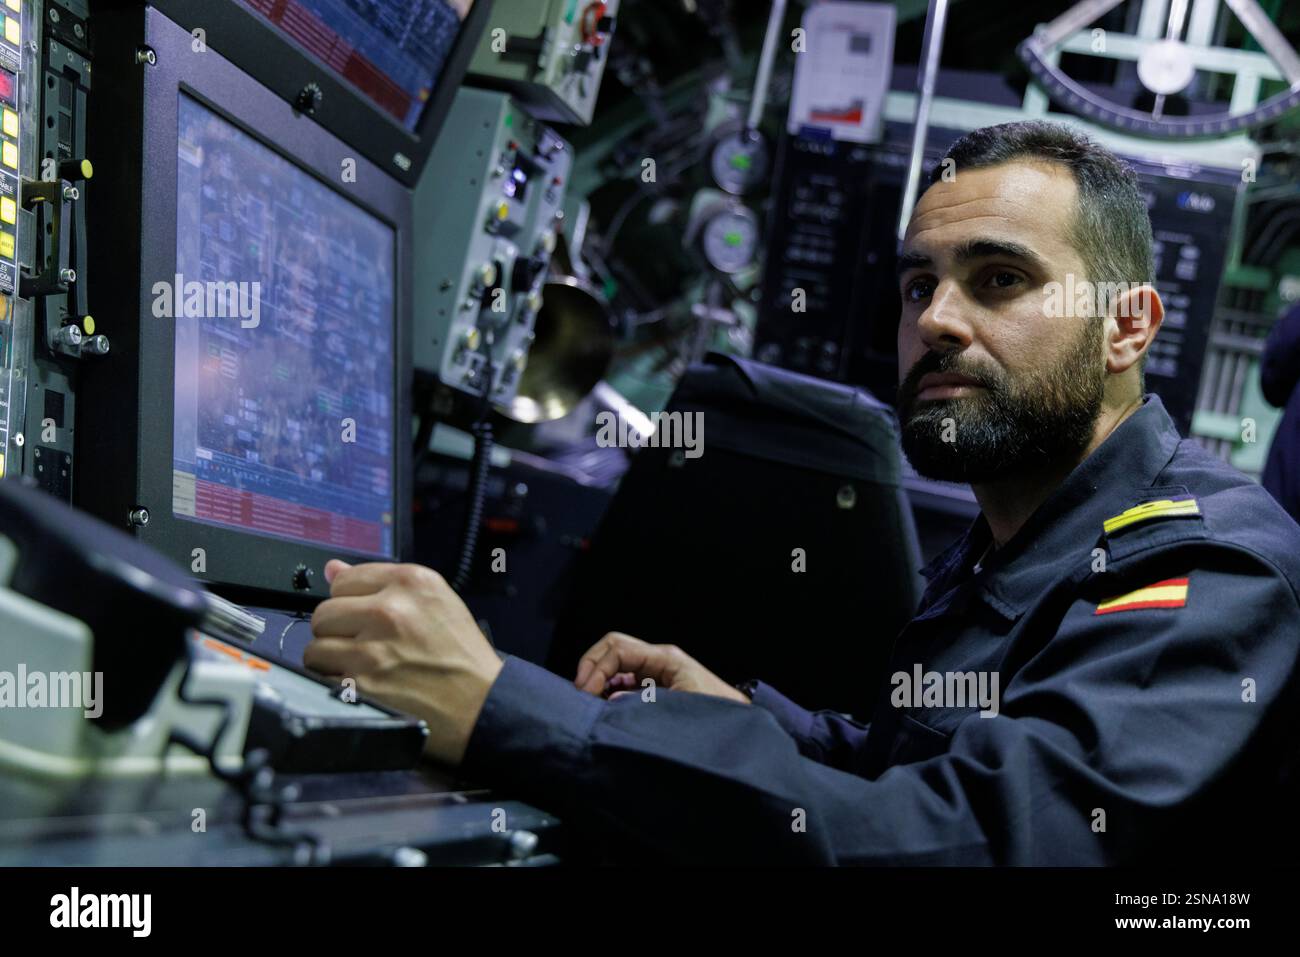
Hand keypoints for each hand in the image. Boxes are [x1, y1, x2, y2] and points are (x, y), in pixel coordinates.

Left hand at [303, 559, 503, 765]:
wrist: (482, 705)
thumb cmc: (463, 657)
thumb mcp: (436, 603)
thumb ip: (382, 584)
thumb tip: (332, 570)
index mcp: (411, 583)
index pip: (343, 579)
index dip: (351, 602)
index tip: (362, 617)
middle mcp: (389, 611)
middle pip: (324, 613)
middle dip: (338, 632)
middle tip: (364, 646)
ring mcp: (372, 650)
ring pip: (315, 648)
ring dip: (333, 662)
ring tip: (364, 669)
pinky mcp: (360, 686)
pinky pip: (320, 679)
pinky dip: (335, 687)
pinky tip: (363, 687)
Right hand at [574, 632, 747, 703]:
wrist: (737, 722)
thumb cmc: (716, 713)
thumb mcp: (679, 707)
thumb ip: (644, 702)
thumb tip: (612, 698)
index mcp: (664, 658)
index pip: (618, 649)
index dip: (596, 669)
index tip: (585, 694)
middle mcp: (657, 658)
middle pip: (612, 647)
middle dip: (591, 666)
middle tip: (580, 694)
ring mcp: (654, 670)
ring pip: (614, 661)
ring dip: (597, 678)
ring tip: (589, 703)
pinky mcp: (652, 684)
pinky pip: (622, 678)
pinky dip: (607, 689)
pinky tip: (603, 706)